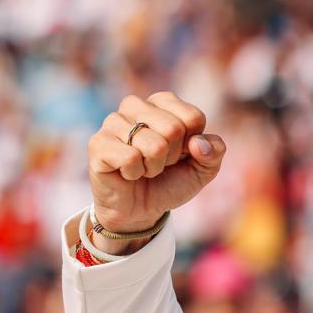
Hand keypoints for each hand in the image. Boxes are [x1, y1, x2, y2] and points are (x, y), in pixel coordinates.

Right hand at [87, 92, 226, 235]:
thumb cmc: (170, 181)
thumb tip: (198, 143)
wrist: (141, 209)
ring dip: (154, 167)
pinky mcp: (98, 143)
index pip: (193, 117)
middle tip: (159, 163)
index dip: (193, 145)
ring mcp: (113, 122)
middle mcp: (135, 105)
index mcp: (163, 103)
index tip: (181, 153)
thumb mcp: (203, 169)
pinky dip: (135, 173)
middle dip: (172, 156)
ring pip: (154, 145)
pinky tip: (127, 173)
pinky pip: (130, 158)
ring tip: (143, 168)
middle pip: (174, 129)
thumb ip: (214, 152)